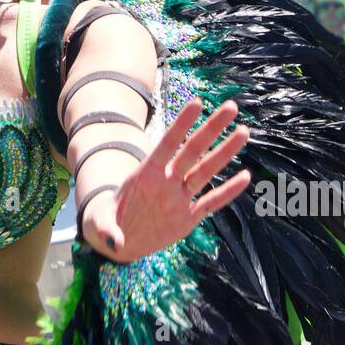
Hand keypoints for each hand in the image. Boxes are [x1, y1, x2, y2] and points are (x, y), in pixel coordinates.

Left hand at [82, 97, 251, 262]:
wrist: (118, 240)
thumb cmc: (105, 222)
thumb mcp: (99, 223)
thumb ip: (105, 229)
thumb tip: (114, 243)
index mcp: (145, 175)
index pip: (167, 144)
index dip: (181, 124)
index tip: (197, 102)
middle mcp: (166, 182)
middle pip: (193, 151)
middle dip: (212, 129)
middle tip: (232, 106)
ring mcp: (178, 199)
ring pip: (206, 172)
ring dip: (224, 153)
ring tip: (243, 131)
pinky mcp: (187, 218)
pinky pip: (211, 203)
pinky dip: (228, 192)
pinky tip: (245, 177)